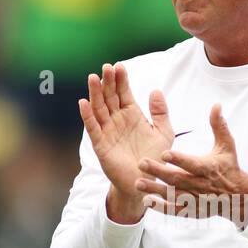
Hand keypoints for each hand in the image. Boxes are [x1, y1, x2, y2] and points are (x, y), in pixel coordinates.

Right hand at [79, 63, 174, 222]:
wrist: (147, 181)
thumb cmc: (155, 158)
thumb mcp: (164, 133)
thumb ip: (161, 113)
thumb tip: (155, 90)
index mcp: (132, 114)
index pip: (124, 92)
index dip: (121, 79)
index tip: (119, 66)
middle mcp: (117, 120)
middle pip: (110, 96)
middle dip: (108, 82)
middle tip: (106, 67)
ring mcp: (108, 131)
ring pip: (99, 108)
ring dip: (95, 93)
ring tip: (93, 78)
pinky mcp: (101, 145)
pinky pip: (93, 128)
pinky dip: (87, 116)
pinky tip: (83, 102)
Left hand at [136, 104, 247, 226]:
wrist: (239, 196)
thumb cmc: (229, 167)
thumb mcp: (227, 145)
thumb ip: (219, 125)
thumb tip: (216, 105)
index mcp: (208, 167)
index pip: (192, 164)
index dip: (179, 159)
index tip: (164, 153)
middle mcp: (200, 184)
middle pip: (177, 178)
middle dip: (159, 172)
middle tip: (141, 163)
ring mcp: (195, 198)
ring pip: (173, 195)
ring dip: (155, 190)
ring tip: (138, 183)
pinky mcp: (192, 209)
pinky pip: (174, 210)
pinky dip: (161, 207)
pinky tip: (147, 201)